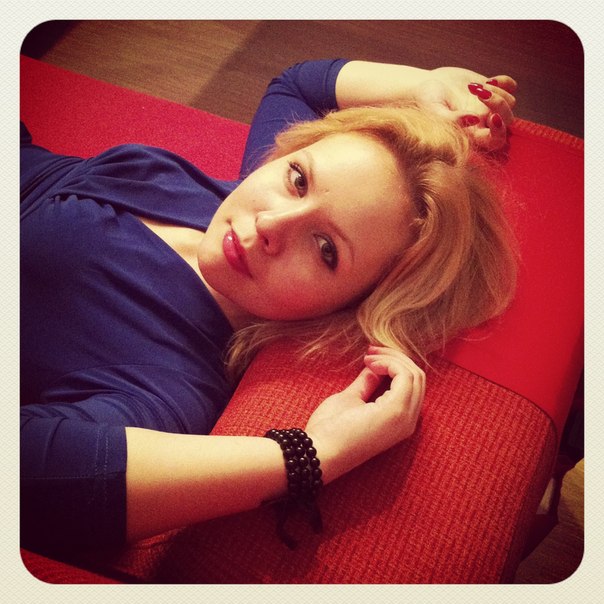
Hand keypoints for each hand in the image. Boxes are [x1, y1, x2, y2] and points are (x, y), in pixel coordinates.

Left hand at [304, 346, 424, 481]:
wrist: (318, 451)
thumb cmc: (330, 429)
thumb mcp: (352, 399)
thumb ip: (367, 383)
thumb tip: (374, 367)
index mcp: (400, 421)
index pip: (412, 385)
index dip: (394, 365)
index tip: (370, 356)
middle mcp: (408, 422)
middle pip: (418, 377)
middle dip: (396, 357)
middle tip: (371, 350)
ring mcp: (404, 418)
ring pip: (415, 374)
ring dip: (392, 358)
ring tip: (369, 357)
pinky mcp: (395, 411)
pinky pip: (405, 376)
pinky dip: (390, 363)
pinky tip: (371, 363)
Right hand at [414, 67, 517, 150]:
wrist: (426, 85)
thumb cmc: (426, 102)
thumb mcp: (435, 111)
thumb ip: (452, 119)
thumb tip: (474, 119)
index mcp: (472, 134)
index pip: (495, 141)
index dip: (499, 132)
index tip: (491, 117)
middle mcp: (484, 123)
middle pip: (508, 121)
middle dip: (499, 105)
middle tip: (480, 93)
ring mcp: (490, 106)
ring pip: (510, 103)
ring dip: (496, 92)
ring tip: (473, 87)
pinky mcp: (493, 89)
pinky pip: (511, 86)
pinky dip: (504, 82)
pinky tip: (488, 80)